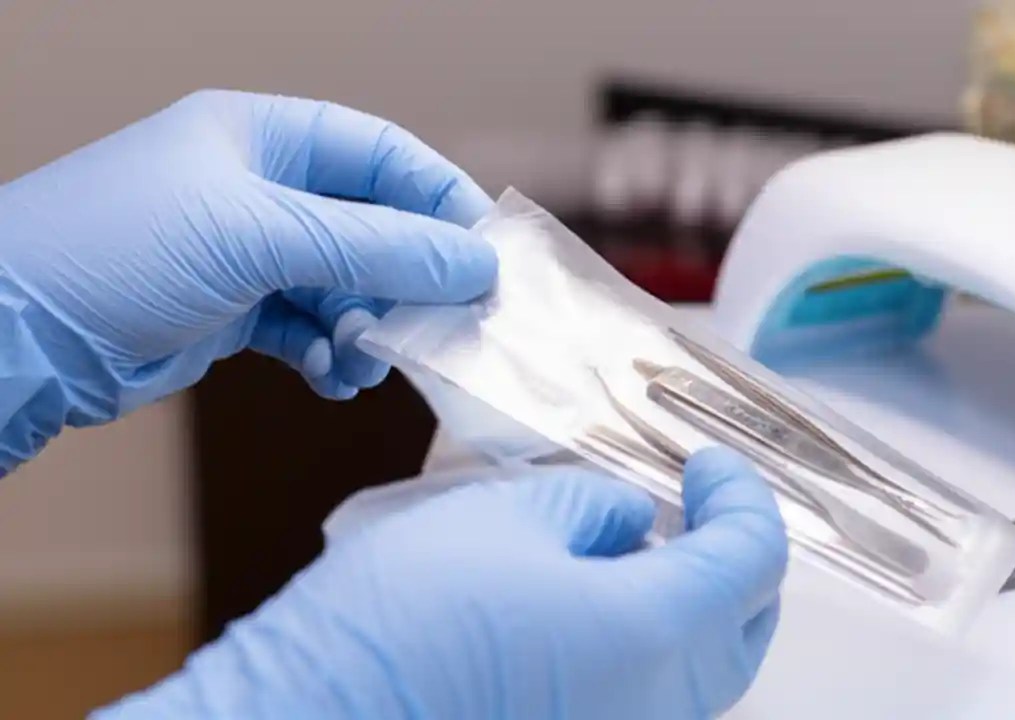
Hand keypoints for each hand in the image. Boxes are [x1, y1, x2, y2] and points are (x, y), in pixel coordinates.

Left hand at [0, 90, 495, 467]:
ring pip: (347, 287)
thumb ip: (376, 248)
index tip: (487, 253)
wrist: (14, 333)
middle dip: (408, 278)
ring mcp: (246, 252)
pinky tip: (331, 376)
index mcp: (262, 137)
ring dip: (370, 327)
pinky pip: (311, 329)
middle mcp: (259, 189)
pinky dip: (331, 354)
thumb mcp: (259, 235)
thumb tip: (476, 262)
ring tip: (366, 357)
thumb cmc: (118, 249)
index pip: (382, 155)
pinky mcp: (233, 311)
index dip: (440, 200)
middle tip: (446, 323)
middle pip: (371, 226)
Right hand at [93, 448, 788, 719]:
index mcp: (654, 631)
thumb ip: (592, 509)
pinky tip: (600, 603)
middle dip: (735, 556)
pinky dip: (654, 644)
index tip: (709, 464)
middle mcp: (658, 704)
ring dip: (698, 603)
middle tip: (696, 504)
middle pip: (748, 624)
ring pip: (706, 669)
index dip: (742, 497)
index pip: (753, 558)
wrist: (314, 714)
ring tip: (645, 547)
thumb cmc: (403, 614)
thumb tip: (628, 522)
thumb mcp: (507, 517)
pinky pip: (652, 698)